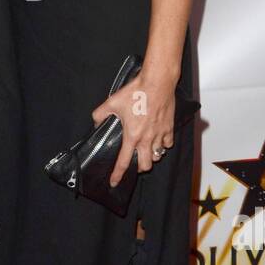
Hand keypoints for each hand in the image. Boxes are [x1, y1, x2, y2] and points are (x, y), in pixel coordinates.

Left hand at [91, 68, 175, 182]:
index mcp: (132, 136)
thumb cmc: (136, 92)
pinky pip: (168, 143)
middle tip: (135, 162)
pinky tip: (159, 140)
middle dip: (140, 168)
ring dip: (151, 156)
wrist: (157, 83)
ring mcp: (160, 134)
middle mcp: (147, 139)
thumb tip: (95, 122)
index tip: (114, 182)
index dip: (117, 174)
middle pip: (146, 165)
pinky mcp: (169, 128)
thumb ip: (100, 114)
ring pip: (158, 156)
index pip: (124, 162)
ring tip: (146, 151)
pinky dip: (163, 145)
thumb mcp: (112, 102)